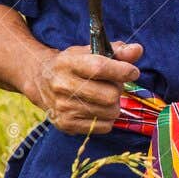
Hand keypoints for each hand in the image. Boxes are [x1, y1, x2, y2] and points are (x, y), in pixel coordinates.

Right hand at [26, 40, 143, 134]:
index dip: (122, 71)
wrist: (41, 82)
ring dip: (114, 105)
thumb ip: (117, 51)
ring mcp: (63, 107)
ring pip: (110, 112)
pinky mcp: (66, 124)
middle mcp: (62, 86)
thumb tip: (137, 50)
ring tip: (103, 96)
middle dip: (117, 89)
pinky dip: (107, 118)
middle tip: (111, 85)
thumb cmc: (73, 64)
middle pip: (110, 95)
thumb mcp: (90, 51)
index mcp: (67, 63)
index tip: (133, 72)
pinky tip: (96, 108)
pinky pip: (105, 127)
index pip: (99, 68)